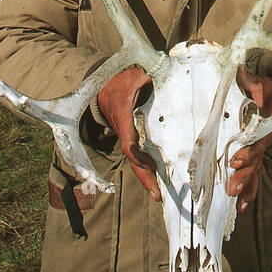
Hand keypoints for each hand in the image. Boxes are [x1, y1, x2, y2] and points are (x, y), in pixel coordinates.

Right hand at [95, 64, 159, 200]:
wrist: (103, 84)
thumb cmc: (121, 80)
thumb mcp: (135, 75)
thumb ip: (149, 79)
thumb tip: (168, 78)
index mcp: (123, 117)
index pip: (128, 143)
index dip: (138, 156)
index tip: (151, 164)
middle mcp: (122, 130)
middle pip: (131, 159)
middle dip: (143, 178)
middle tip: (157, 195)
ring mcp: (125, 135)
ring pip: (133, 160)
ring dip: (145, 176)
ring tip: (158, 194)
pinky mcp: (130, 136)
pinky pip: (137, 154)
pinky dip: (145, 167)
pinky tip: (157, 175)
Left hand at [227, 67, 271, 213]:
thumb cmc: (271, 88)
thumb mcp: (263, 82)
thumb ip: (252, 80)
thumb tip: (240, 70)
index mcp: (268, 125)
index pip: (257, 141)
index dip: (248, 152)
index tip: (235, 160)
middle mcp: (267, 140)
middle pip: (256, 161)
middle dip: (244, 176)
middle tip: (231, 188)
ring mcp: (263, 149)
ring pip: (255, 171)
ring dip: (246, 186)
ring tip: (235, 201)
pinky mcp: (258, 153)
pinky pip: (255, 174)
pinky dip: (250, 190)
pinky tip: (241, 207)